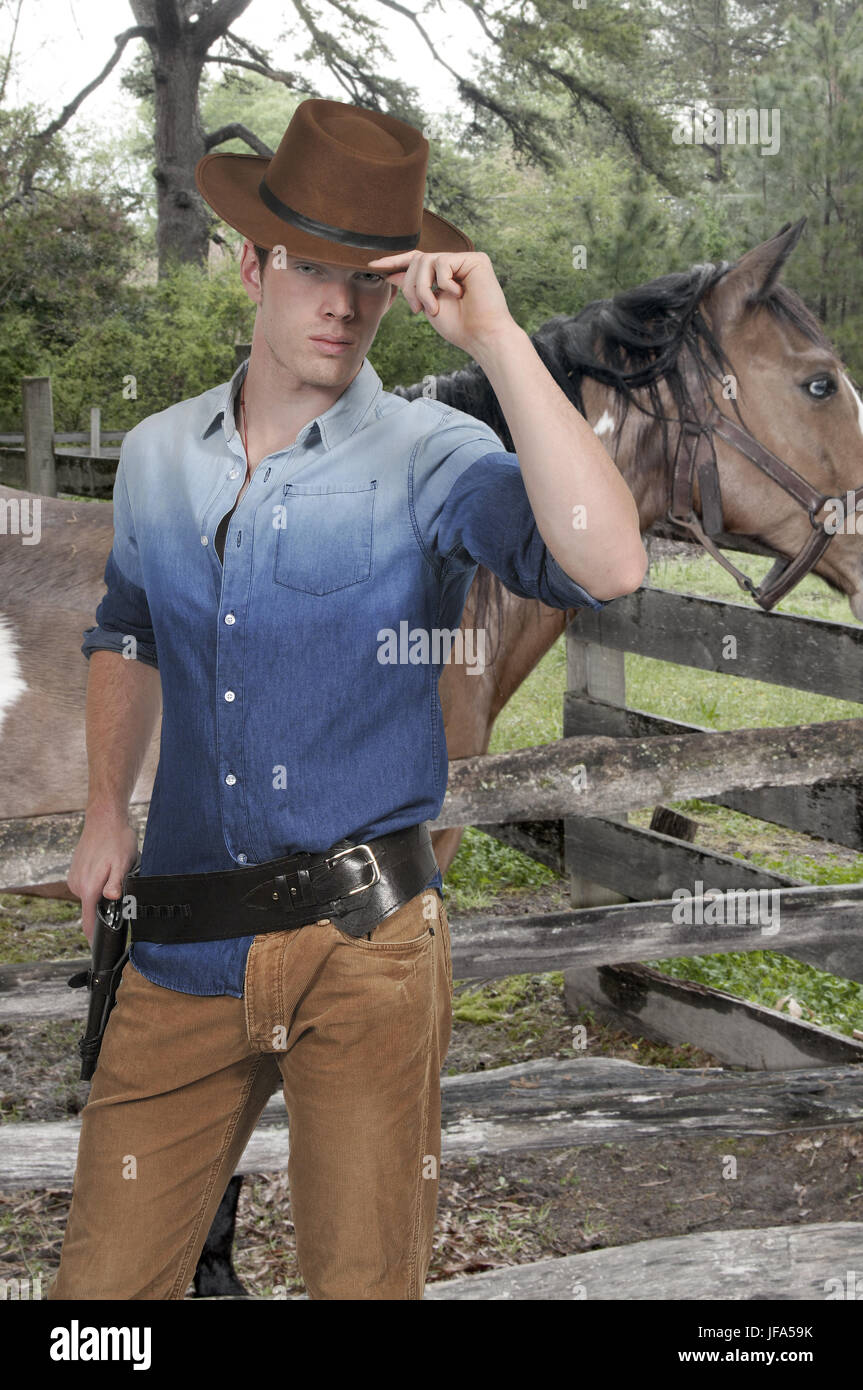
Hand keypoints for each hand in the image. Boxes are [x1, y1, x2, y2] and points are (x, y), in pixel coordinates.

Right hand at [67, 810, 138, 945]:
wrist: (104, 818)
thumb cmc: (117, 840)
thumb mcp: (123, 862)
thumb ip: (116, 883)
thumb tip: (111, 898)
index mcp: (88, 888)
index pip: (88, 923)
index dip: (95, 938)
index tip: (100, 949)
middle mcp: (77, 886)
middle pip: (92, 910)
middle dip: (107, 908)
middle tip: (124, 890)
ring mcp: (75, 879)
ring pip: (91, 897)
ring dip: (103, 893)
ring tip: (116, 873)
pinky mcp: (76, 872)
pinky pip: (88, 886)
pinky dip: (98, 884)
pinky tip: (108, 869)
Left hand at [366, 249, 514, 356]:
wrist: (482, 336)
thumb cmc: (459, 327)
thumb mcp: (428, 305)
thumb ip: (414, 287)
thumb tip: (392, 272)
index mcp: (443, 276)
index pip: (416, 261)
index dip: (394, 261)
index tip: (373, 264)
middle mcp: (454, 265)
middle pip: (418, 260)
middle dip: (411, 286)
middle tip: (418, 310)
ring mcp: (465, 261)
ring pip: (427, 260)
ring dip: (423, 288)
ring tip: (433, 308)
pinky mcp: (476, 259)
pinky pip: (443, 262)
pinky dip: (443, 283)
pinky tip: (459, 295)